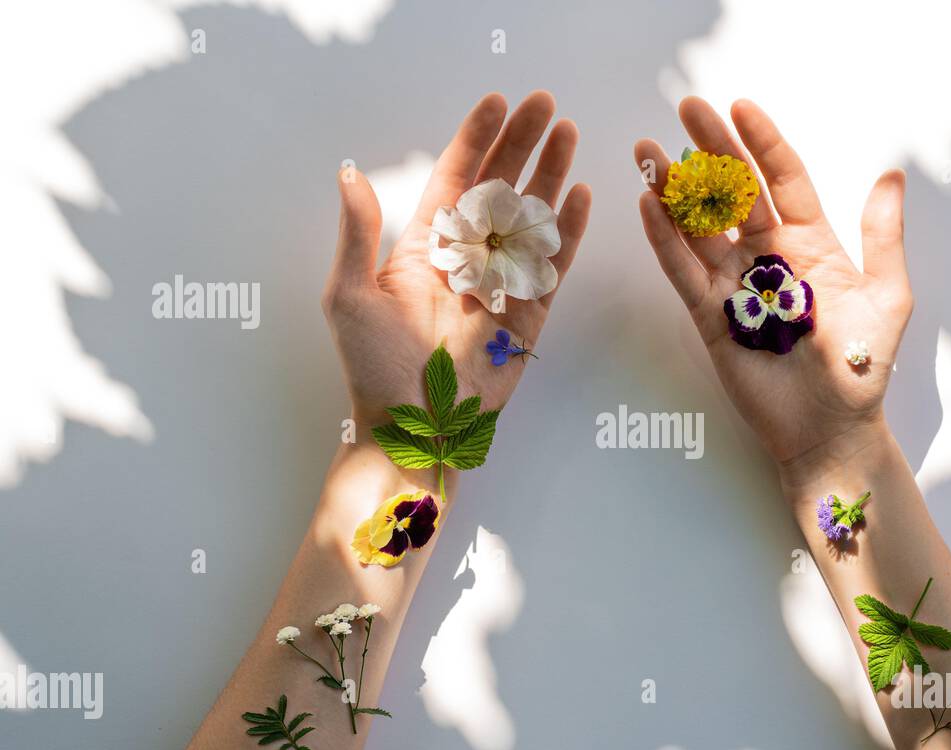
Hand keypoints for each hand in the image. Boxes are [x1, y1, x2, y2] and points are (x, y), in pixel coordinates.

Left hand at [323, 91, 590, 429]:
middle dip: (523, 143)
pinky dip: (568, 231)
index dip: (477, 139)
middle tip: (546, 105)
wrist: (413, 425)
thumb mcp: (351, 295)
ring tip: (569, 134)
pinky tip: (580, 196)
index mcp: (426, 246)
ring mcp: (501, 283)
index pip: (456, 178)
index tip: (497, 102)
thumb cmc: (374, 365)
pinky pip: (553, 265)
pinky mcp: (529, 314)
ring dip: (551, 175)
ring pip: (531, 217)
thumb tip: (349, 173)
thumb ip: (359, 234)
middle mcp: (467, 257)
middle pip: (501, 186)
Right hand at [635, 98, 910, 487]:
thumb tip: (893, 176)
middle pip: (734, 192)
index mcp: (811, 244)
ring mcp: (735, 285)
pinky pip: (683, 272)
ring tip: (649, 152)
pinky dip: (665, 240)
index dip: (763, 142)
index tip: (741, 106)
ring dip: (674, 188)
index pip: (783, 180)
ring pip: (699, 226)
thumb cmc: (862, 368)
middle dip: (711, 150)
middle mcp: (768, 257)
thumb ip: (882, 237)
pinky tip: (649, 205)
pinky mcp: (710, 317)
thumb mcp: (887, 296)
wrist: (831, 428)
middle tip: (686, 107)